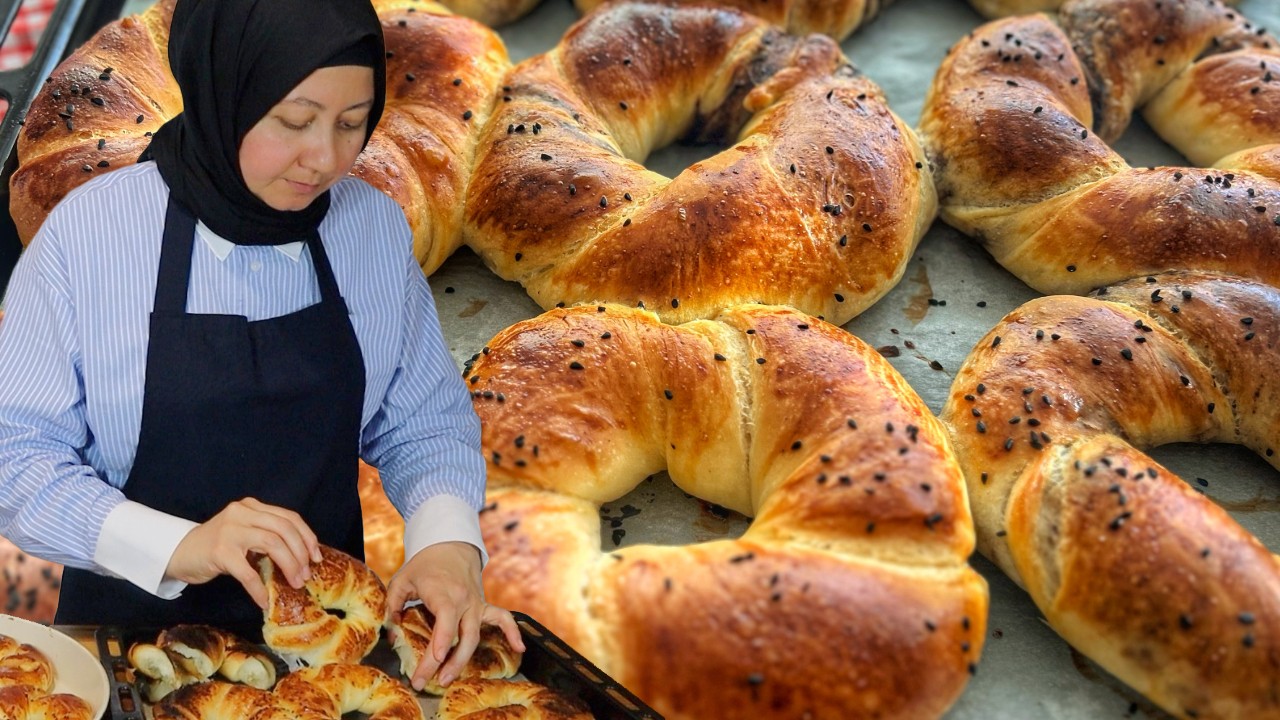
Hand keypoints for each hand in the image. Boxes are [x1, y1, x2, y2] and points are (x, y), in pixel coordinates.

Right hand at [165, 497, 322, 608]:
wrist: (179, 553)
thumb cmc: (217, 547)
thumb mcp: (244, 534)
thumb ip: (267, 536)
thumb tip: (301, 559)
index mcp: (252, 507)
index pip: (289, 517)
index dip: (307, 537)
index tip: (316, 557)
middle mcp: (242, 513)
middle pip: (284, 529)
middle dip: (300, 554)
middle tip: (305, 575)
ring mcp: (230, 531)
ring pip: (272, 544)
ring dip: (288, 566)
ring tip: (294, 583)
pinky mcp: (220, 552)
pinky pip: (248, 572)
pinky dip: (260, 588)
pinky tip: (264, 601)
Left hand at [387, 541, 524, 689]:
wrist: (450, 546)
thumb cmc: (423, 566)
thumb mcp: (402, 580)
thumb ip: (393, 606)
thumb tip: (391, 634)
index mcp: (443, 592)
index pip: (445, 620)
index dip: (441, 641)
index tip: (434, 660)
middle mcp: (464, 600)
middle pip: (461, 636)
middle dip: (448, 662)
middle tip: (432, 681)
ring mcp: (476, 604)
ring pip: (476, 635)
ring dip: (463, 660)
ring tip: (448, 678)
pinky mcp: (484, 606)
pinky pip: (503, 619)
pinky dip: (513, 632)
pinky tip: (519, 648)